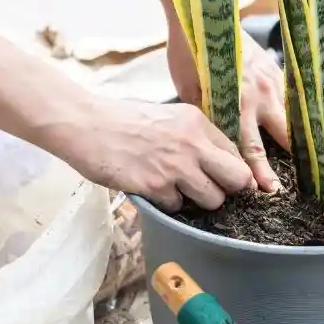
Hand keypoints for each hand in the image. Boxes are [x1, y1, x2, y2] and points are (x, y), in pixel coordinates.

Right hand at [50, 97, 252, 211]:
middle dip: (227, 189)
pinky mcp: (156, 186)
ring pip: (213, 199)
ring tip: (176, 190)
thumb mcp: (167, 116)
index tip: (222, 180)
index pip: (236, 154)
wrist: (86, 124)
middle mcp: (193, 143)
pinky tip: (152, 189)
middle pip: (237, 179)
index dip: (232, 171)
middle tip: (209, 190)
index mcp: (197, 122)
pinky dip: (167, 204)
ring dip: (198, 201)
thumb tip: (213, 161)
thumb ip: (192, 136)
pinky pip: (178, 206)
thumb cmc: (122, 119)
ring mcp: (176, 166)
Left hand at [166, 26, 289, 191]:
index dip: (261, 172)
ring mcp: (272, 80)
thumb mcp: (189, 92)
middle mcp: (259, 96)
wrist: (203, 16)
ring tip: (314, 157)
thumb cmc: (189, 55)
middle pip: (284, 137)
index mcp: (235, 106)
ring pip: (293, 116)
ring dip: (300, 136)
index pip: (251, 149)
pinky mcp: (276, 66)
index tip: (269, 189)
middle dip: (294, 160)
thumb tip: (213, 141)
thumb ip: (207, 117)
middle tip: (305, 181)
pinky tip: (304, 124)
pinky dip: (298, 112)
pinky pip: (292, 95)